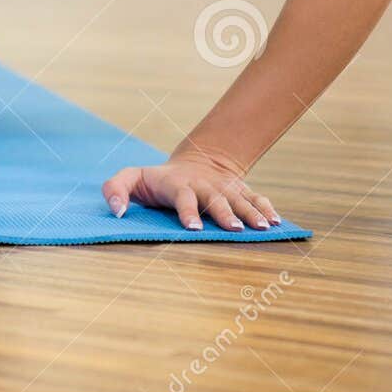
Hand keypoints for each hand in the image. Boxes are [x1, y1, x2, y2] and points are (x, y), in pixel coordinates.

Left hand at [101, 152, 280, 231]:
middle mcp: (203, 186)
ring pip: (238, 199)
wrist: (194, 162)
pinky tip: (276, 222)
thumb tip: (116, 211)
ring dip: (251, 212)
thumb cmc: (156, 180)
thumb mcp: (131, 179)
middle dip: (225, 213)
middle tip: (235, 229)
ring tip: (262, 228)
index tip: (193, 228)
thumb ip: (115, 190)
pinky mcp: (239, 190)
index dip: (188, 211)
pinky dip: (266, 208)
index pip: (183, 197)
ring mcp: (223, 188)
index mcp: (177, 185)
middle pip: (216, 199)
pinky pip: (255, 198)